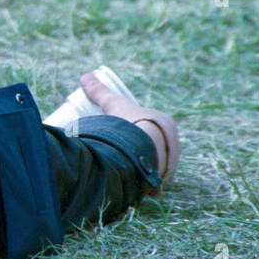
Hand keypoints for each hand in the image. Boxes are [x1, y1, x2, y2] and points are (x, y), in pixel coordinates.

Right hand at [80, 72, 179, 186]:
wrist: (142, 150)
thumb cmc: (131, 124)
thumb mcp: (113, 104)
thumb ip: (100, 92)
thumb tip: (84, 76)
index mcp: (165, 123)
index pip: (153, 125)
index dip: (137, 127)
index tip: (122, 132)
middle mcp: (174, 142)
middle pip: (156, 145)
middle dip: (141, 148)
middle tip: (119, 150)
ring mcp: (171, 162)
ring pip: (155, 163)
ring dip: (143, 165)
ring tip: (122, 167)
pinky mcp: (164, 179)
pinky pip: (152, 180)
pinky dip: (142, 181)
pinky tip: (130, 182)